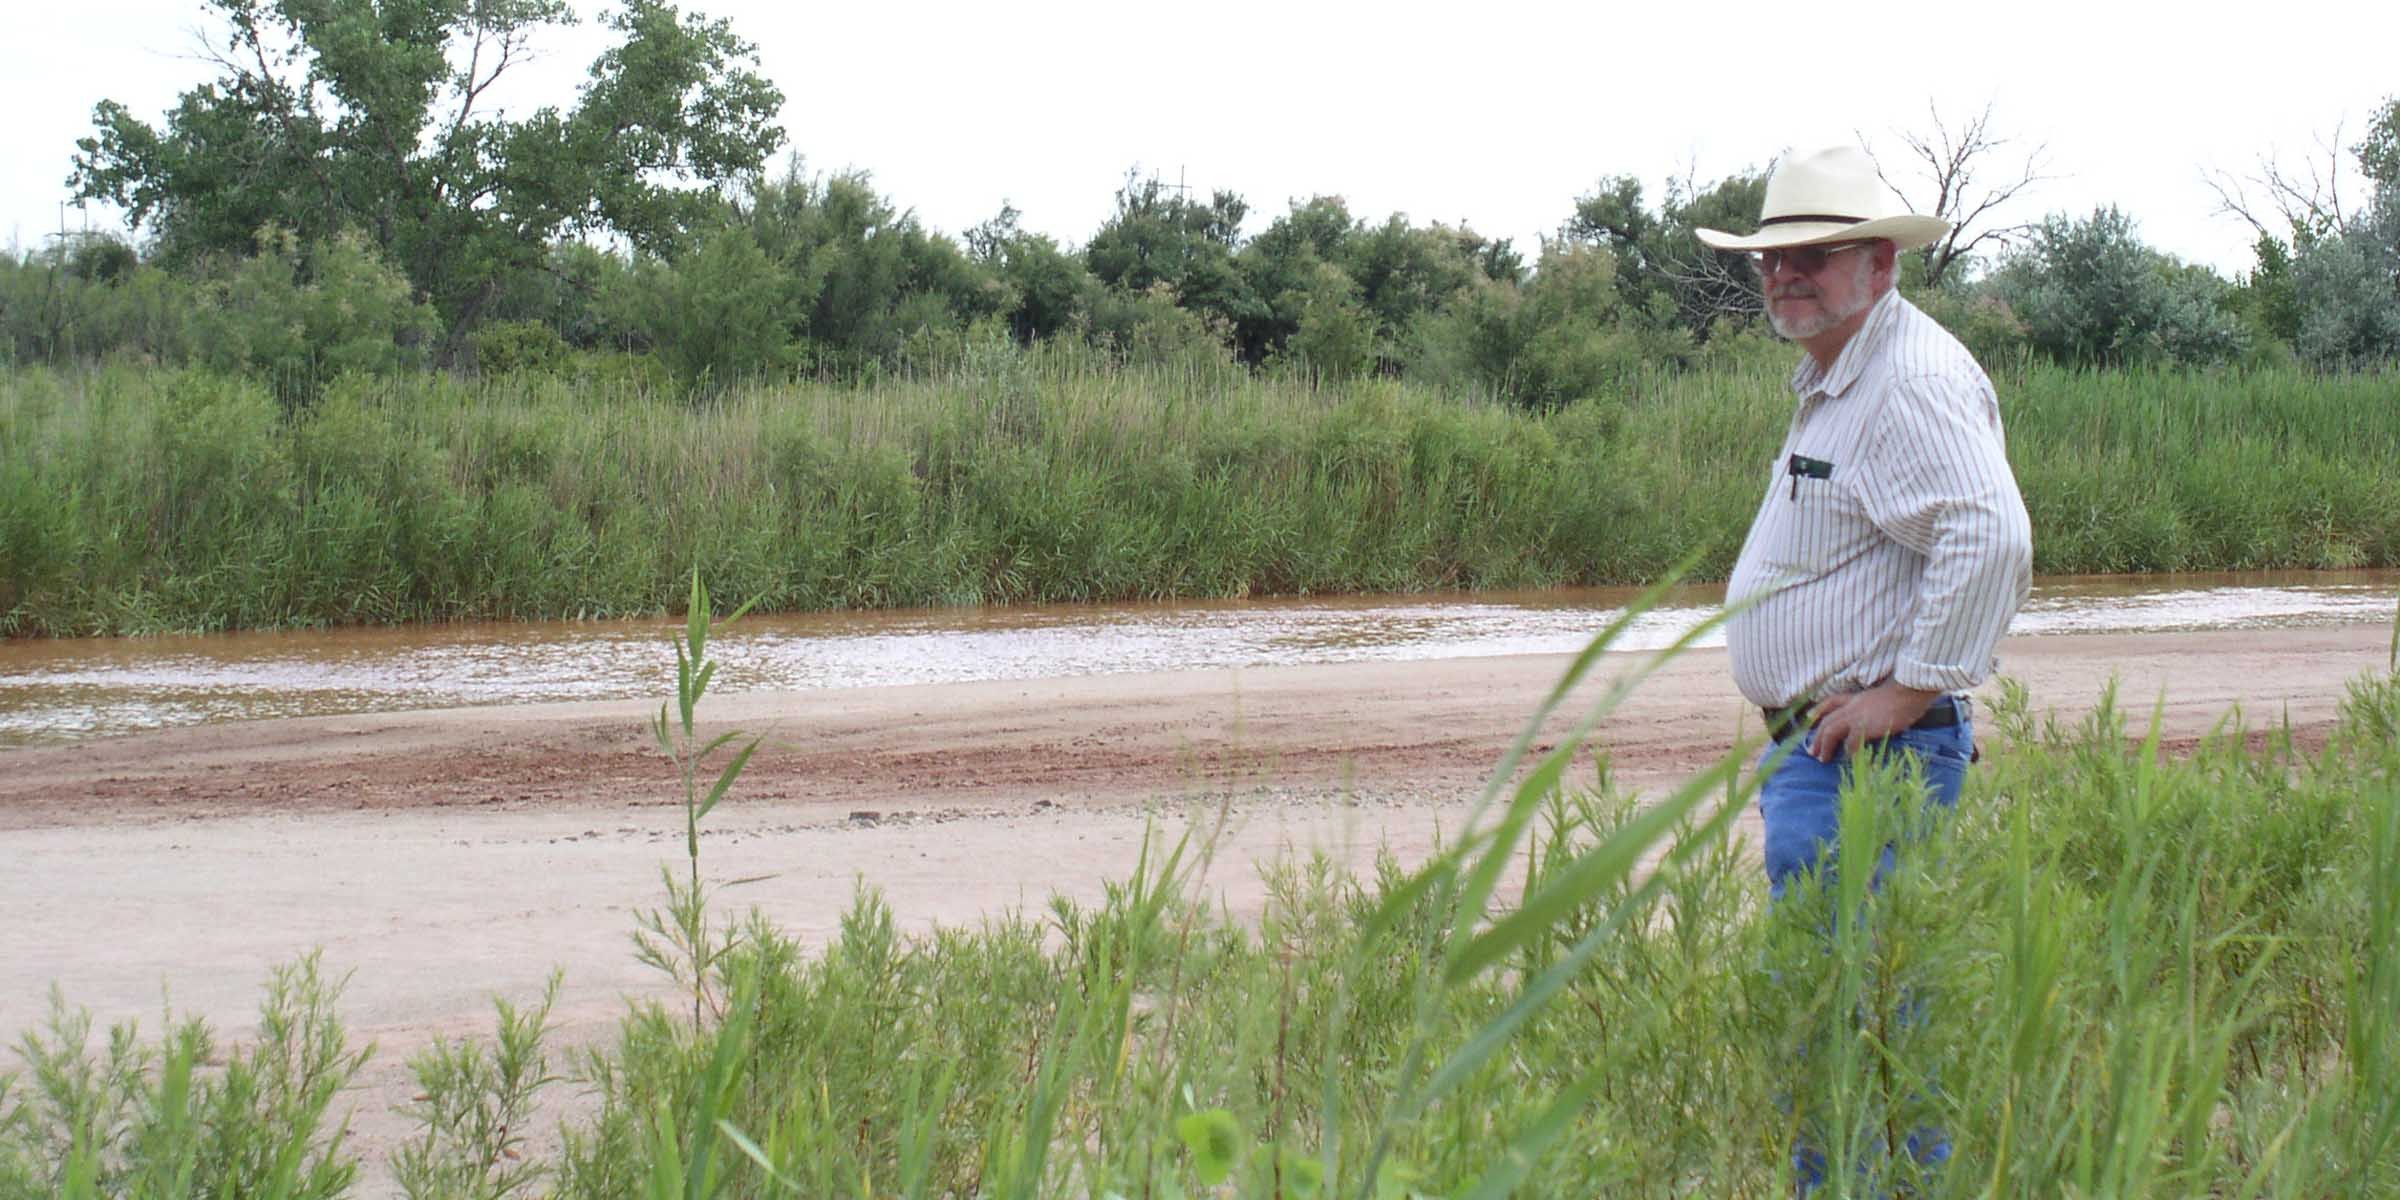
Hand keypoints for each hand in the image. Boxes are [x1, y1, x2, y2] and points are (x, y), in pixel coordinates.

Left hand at [1810, 682, 1941, 761]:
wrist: (1909, 693)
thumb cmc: (1902, 696)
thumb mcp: (1880, 698)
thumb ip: (1872, 708)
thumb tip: (1875, 718)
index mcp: (1855, 699)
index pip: (1831, 702)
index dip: (1818, 710)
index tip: (1810, 718)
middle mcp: (1851, 707)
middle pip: (1827, 721)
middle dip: (1817, 737)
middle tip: (1812, 751)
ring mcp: (1856, 717)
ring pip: (1831, 732)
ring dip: (1825, 746)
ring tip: (1823, 759)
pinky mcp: (1864, 727)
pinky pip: (1851, 743)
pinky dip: (1849, 753)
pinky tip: (1849, 761)